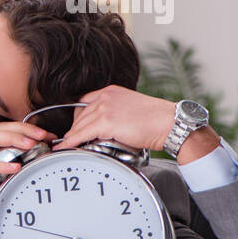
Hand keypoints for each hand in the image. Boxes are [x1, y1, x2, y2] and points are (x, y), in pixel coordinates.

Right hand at [0, 121, 53, 218]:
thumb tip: (17, 189)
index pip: (7, 137)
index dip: (27, 134)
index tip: (46, 140)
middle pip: (3, 130)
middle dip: (26, 130)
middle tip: (45, 135)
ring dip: (15, 139)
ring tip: (31, 143)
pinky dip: (0, 166)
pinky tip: (14, 169)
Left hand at [51, 85, 175, 153]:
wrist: (170, 123)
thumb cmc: (156, 120)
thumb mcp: (131, 107)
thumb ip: (115, 112)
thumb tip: (104, 127)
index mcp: (111, 91)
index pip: (84, 102)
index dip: (78, 117)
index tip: (75, 126)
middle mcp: (105, 96)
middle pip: (79, 114)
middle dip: (75, 128)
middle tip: (72, 139)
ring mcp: (105, 108)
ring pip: (79, 125)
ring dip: (73, 136)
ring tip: (69, 146)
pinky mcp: (106, 122)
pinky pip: (82, 134)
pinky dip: (72, 142)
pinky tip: (67, 147)